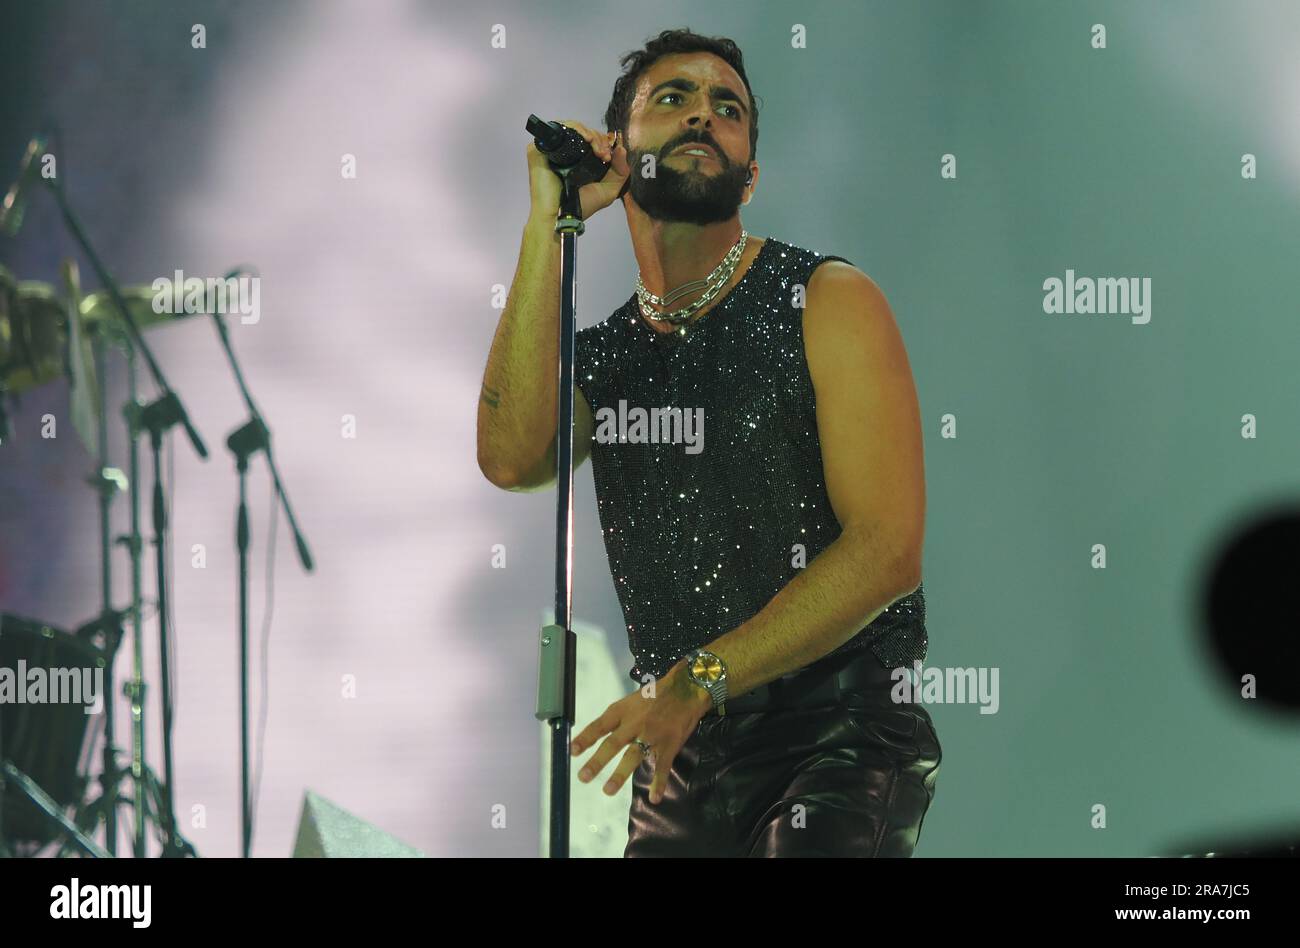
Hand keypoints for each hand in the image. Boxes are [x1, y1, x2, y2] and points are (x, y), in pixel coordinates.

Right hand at [526, 119, 629, 221]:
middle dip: (600, 140)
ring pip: (574, 128)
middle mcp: (567, 152)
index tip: (611, 155)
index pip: (593, 141)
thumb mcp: (608, 190)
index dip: (605, 143)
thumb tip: (622, 148)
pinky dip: (576, 129)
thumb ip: (620, 171)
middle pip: (585, 132)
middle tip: (605, 155)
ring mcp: (553, 148)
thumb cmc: (582, 206)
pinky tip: (586, 139)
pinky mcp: (541, 147)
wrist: (559, 215)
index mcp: (580, 160)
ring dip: (591, 134)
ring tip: (598, 150)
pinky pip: (559, 128)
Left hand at [570, 661, 711, 803]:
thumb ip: (618, 717)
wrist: (687, 689)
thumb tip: (599, 734)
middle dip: (597, 761)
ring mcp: (652, 735)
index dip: (586, 738)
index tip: (573, 751)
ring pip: (633, 756)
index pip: (600, 725)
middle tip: (583, 777)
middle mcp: (635, 722)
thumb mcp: (632, 700)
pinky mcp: (669, 744)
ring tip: (608, 790)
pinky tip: (654, 797)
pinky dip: (659, 783)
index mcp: (624, 710)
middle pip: (613, 743)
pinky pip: (662, 766)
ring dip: (620, 774)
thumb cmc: (657, 695)